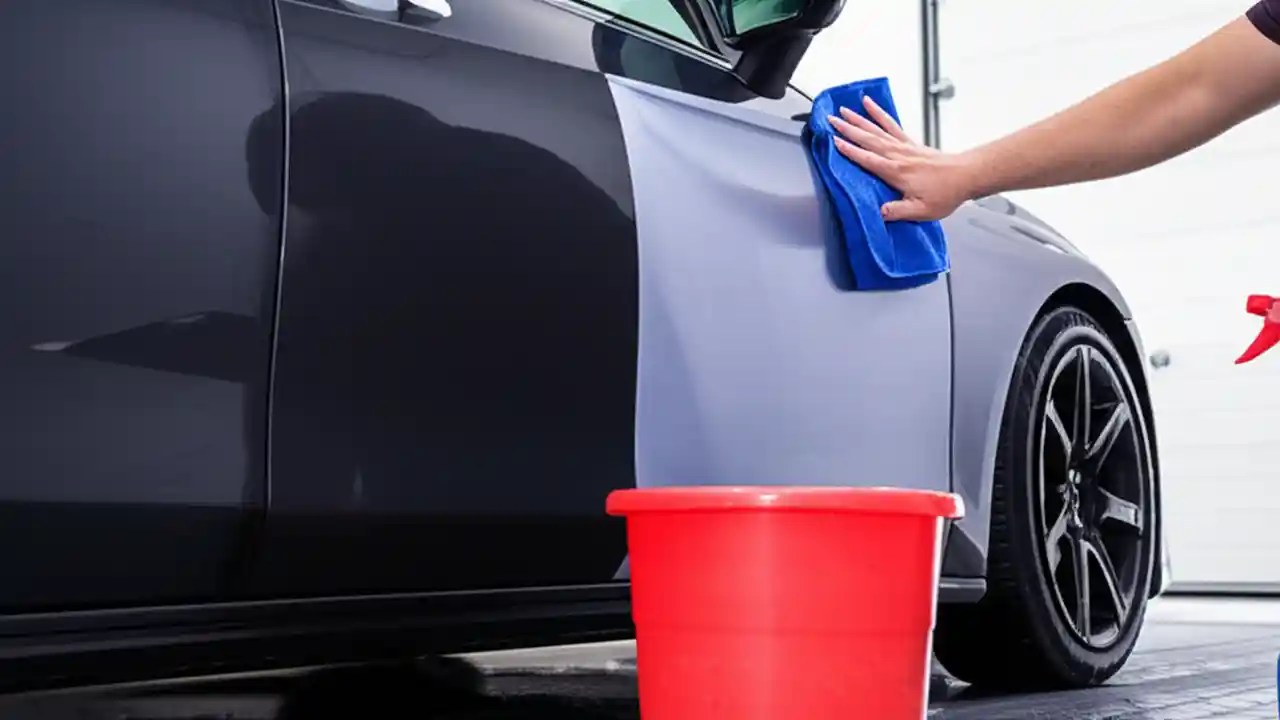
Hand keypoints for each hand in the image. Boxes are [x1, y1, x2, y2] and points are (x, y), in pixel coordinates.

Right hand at [828, 96, 976, 221]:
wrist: (965, 176)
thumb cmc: (945, 194)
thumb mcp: (921, 211)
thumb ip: (899, 211)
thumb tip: (880, 212)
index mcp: (897, 172)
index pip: (868, 159)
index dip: (850, 151)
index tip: (834, 142)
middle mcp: (898, 156)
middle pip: (868, 139)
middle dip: (848, 129)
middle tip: (830, 119)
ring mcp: (904, 147)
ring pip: (876, 129)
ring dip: (858, 119)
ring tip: (843, 110)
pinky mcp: (910, 143)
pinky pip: (891, 124)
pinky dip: (879, 114)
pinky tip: (870, 105)